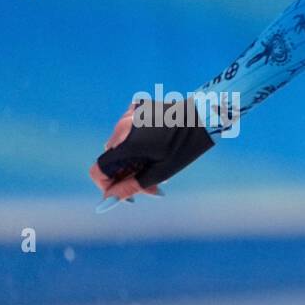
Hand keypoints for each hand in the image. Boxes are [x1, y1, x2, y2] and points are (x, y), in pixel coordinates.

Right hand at [90, 99, 213, 210]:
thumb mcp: (162, 171)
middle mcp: (122, 127)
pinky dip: (140, 142)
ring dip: (136, 160)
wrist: (204, 116)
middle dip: (129, 176)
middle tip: (154, 187)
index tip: (121, 195)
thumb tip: (111, 197)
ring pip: (122, 146)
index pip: (99, 170)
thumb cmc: (186, 146)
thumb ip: (134, 185)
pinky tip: (159, 145)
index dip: (107, 186)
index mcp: (126, 144)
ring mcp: (128, 115)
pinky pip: (129, 130)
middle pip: (113, 160)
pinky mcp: (136, 108)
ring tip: (161, 164)